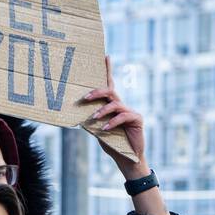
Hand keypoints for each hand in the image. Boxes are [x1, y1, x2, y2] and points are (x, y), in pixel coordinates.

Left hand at [82, 56, 146, 177]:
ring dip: (103, 110)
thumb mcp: (98, 130)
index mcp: (113, 106)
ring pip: (115, 104)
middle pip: (110, 91)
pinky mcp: (137, 119)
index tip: (105, 57)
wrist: (127, 157)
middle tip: (85, 97)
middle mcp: (122, 106)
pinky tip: (104, 128)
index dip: (108, 71)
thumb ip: (92, 120)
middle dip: (97, 92)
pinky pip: (123, 116)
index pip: (109, 85)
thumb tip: (77, 113)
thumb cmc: (112, 143)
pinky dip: (112, 122)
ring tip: (94, 117)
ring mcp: (130, 111)